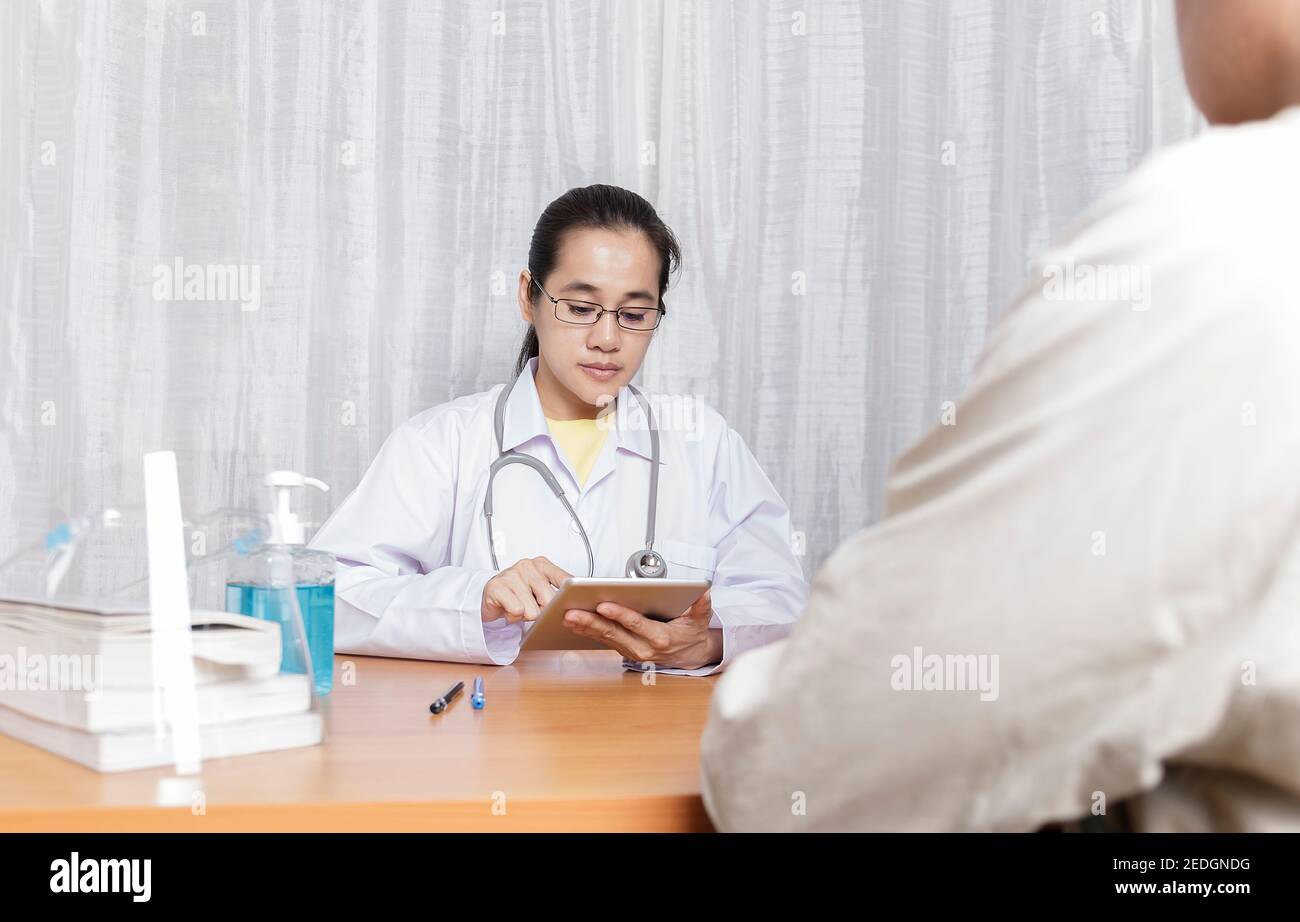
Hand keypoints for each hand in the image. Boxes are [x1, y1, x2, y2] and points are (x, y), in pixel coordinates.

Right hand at [481, 556, 570, 623]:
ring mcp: (511, 575)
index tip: (572, 605)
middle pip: (549, 601)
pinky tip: (508, 608)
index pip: (565, 580)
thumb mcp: (541, 590)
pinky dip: (513, 617)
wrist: (491, 596)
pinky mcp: (496, 587)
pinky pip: (516, 611)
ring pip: (532, 610)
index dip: (569, 597)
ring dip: (525, 615)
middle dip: (542, 611)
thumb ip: (556, 593)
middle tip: (532, 606)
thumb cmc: (519, 594)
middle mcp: (527, 566)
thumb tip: (572, 607)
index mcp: (542, 564)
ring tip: (518, 606)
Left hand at [563, 589, 720, 669]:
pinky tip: (574, 623)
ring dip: (584, 627)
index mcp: (660, 637)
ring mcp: (631, 651)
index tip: (604, 606)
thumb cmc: (691, 633)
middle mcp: (643, 647)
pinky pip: (603, 641)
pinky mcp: (624, 650)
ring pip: (604, 638)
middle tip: (572, 612)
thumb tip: (703, 591)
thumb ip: (701, 605)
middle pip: (613, 633)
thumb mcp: (701, 619)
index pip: (636, 625)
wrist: (689, 655)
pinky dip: (587, 632)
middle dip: (591, 622)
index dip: (619, 615)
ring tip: (566, 616)